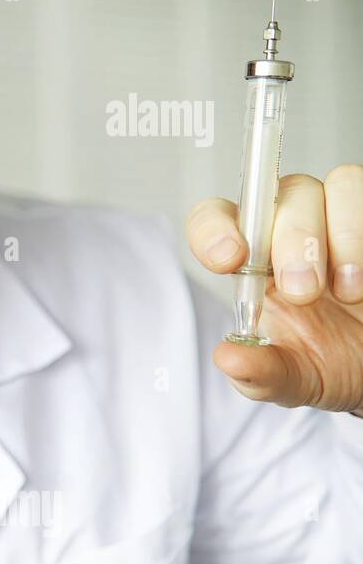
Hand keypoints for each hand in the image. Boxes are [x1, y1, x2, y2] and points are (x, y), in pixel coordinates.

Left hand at [188, 165, 362, 417]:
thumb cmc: (326, 361)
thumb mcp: (291, 378)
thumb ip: (259, 372)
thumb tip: (228, 357)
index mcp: (252, 259)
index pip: (216, 218)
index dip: (215, 230)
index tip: (230, 260)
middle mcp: (290, 228)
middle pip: (281, 196)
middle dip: (292, 242)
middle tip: (304, 293)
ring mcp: (340, 219)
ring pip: (334, 185)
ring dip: (342, 236)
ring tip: (348, 292)